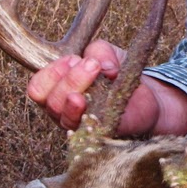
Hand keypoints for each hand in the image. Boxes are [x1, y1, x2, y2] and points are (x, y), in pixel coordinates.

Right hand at [26, 41, 186, 136]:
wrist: (147, 94)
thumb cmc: (117, 74)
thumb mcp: (107, 53)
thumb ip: (99, 51)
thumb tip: (103, 66)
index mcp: (58, 91)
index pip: (38, 88)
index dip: (52, 73)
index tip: (74, 59)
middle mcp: (64, 112)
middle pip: (52, 102)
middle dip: (70, 79)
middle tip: (92, 65)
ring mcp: (82, 128)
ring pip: (66, 118)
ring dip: (78, 94)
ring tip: (96, 78)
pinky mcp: (102, 136)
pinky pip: (92, 130)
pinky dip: (96, 113)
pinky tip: (105, 99)